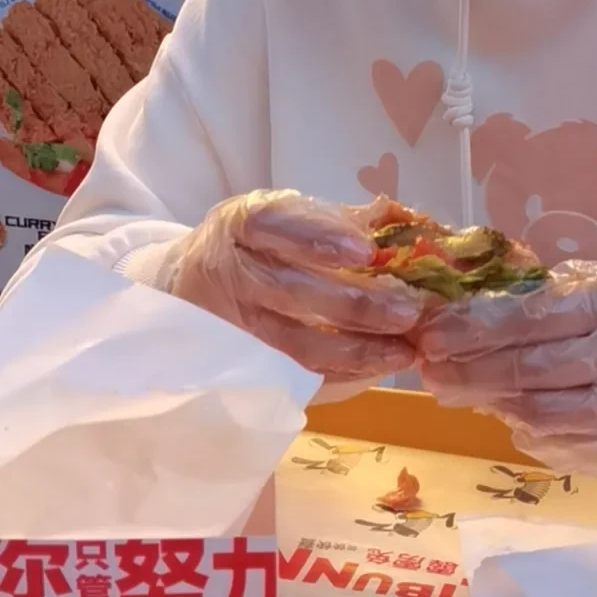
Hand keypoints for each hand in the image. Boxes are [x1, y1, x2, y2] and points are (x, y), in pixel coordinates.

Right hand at [165, 190, 423, 383]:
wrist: (188, 288)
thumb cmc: (253, 248)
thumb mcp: (281, 220)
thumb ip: (334, 221)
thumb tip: (399, 219)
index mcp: (240, 225)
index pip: (274, 226)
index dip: (319, 237)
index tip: (367, 250)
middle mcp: (230, 274)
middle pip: (291, 292)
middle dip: (355, 304)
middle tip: (407, 312)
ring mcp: (233, 328)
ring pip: (295, 345)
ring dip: (356, 351)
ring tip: (403, 351)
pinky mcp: (242, 368)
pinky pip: (295, 377)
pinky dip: (339, 376)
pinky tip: (376, 371)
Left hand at [417, 261, 596, 507]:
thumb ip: (553, 300)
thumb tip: (473, 312)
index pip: (530, 317)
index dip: (473, 329)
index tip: (431, 334)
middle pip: (527, 370)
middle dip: (467, 372)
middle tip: (427, 370)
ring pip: (539, 413)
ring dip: (489, 405)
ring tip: (455, 393)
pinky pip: (560, 444)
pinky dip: (526, 431)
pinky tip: (507, 417)